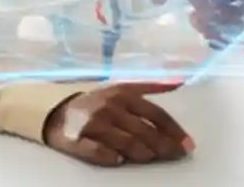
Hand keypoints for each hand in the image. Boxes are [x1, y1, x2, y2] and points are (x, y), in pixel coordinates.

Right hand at [43, 82, 193, 166]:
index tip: (187, 144)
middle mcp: (110, 107)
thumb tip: (178, 83)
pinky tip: (119, 160)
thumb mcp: (122, 89)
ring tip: (151, 158)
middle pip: (144, 131)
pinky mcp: (76, 140)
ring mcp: (93, 124)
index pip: (155, 114)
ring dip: (142, 153)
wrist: (56, 111)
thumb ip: (150, 87)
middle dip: (164, 146)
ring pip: (125, 143)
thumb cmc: (96, 102)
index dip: (174, 130)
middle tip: (176, 155)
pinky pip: (97, 152)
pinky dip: (110, 157)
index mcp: (124, 95)